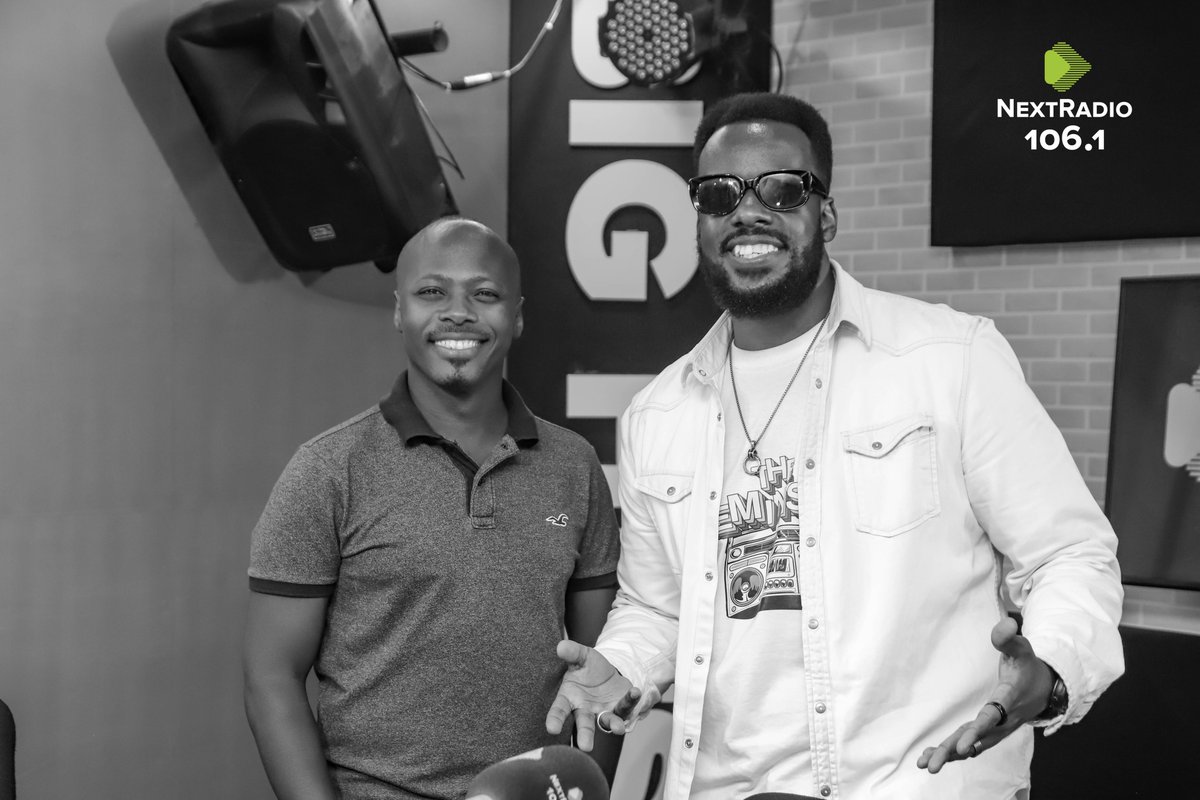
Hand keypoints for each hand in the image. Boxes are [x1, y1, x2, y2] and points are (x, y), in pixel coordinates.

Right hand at [546, 639, 640, 751]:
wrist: (608, 672)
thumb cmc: (589, 668)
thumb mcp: (581, 657)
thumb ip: (572, 653)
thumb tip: (560, 646)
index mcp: (569, 698)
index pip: (559, 710)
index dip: (555, 720)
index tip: (552, 729)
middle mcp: (584, 710)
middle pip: (584, 724)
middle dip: (585, 735)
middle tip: (586, 746)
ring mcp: (602, 712)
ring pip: (606, 722)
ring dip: (612, 725)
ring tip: (617, 728)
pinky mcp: (619, 710)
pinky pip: (625, 707)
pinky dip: (630, 700)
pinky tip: (634, 691)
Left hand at [916, 616, 1054, 772]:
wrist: (1045, 688)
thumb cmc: (1028, 665)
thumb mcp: (1022, 648)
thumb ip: (1010, 637)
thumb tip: (1006, 624)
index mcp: (1009, 699)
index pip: (992, 716)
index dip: (978, 730)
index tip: (963, 746)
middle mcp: (1003, 719)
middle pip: (978, 738)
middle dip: (954, 751)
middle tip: (931, 766)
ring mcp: (997, 729)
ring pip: (972, 745)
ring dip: (948, 755)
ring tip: (924, 764)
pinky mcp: (989, 731)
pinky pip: (969, 744)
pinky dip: (951, 751)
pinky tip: (929, 757)